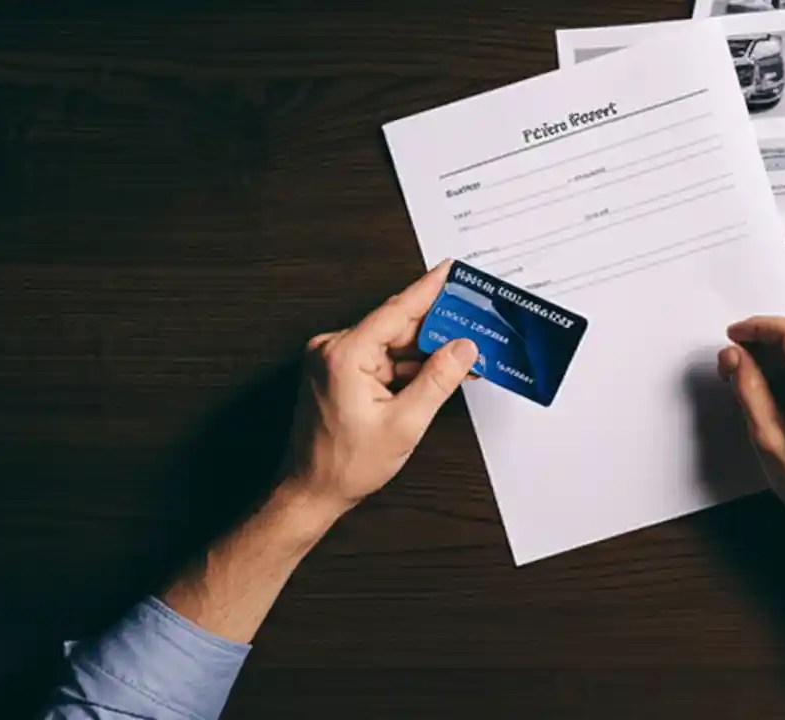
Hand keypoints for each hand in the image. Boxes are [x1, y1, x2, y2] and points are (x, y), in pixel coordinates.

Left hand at [282, 260, 477, 517]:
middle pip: (397, 326)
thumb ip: (438, 379)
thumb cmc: (345, 464)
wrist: (310, 490)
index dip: (429, 288)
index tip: (451, 270)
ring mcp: (333, 360)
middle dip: (437, 327)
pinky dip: (408, 365)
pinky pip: (380, 358)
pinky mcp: (338, 372)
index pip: (397, 310)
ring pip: (391, 344)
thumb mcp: (405, 423)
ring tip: (464, 354)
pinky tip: (437, 371)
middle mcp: (333, 349)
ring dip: (425, 351)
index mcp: (345, 354)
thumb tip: (463, 348)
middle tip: (473, 320)